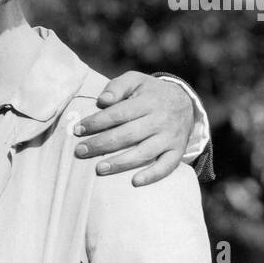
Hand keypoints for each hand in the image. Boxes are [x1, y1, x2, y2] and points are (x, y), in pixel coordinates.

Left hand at [73, 72, 193, 186]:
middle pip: (127, 135)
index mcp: (148, 102)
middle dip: (101, 144)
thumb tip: (102, 101)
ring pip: (144, 152)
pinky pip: (167, 166)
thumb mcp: (135, 80)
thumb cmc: (150, 93)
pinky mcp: (177, 151)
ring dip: (121, 162)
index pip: (118, 113)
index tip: (78, 130)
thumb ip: (117, 87)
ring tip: (99, 169)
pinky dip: (152, 175)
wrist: (185, 102)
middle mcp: (160, 120)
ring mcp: (170, 137)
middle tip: (80, 151)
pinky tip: (135, 182)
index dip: (97, 122)